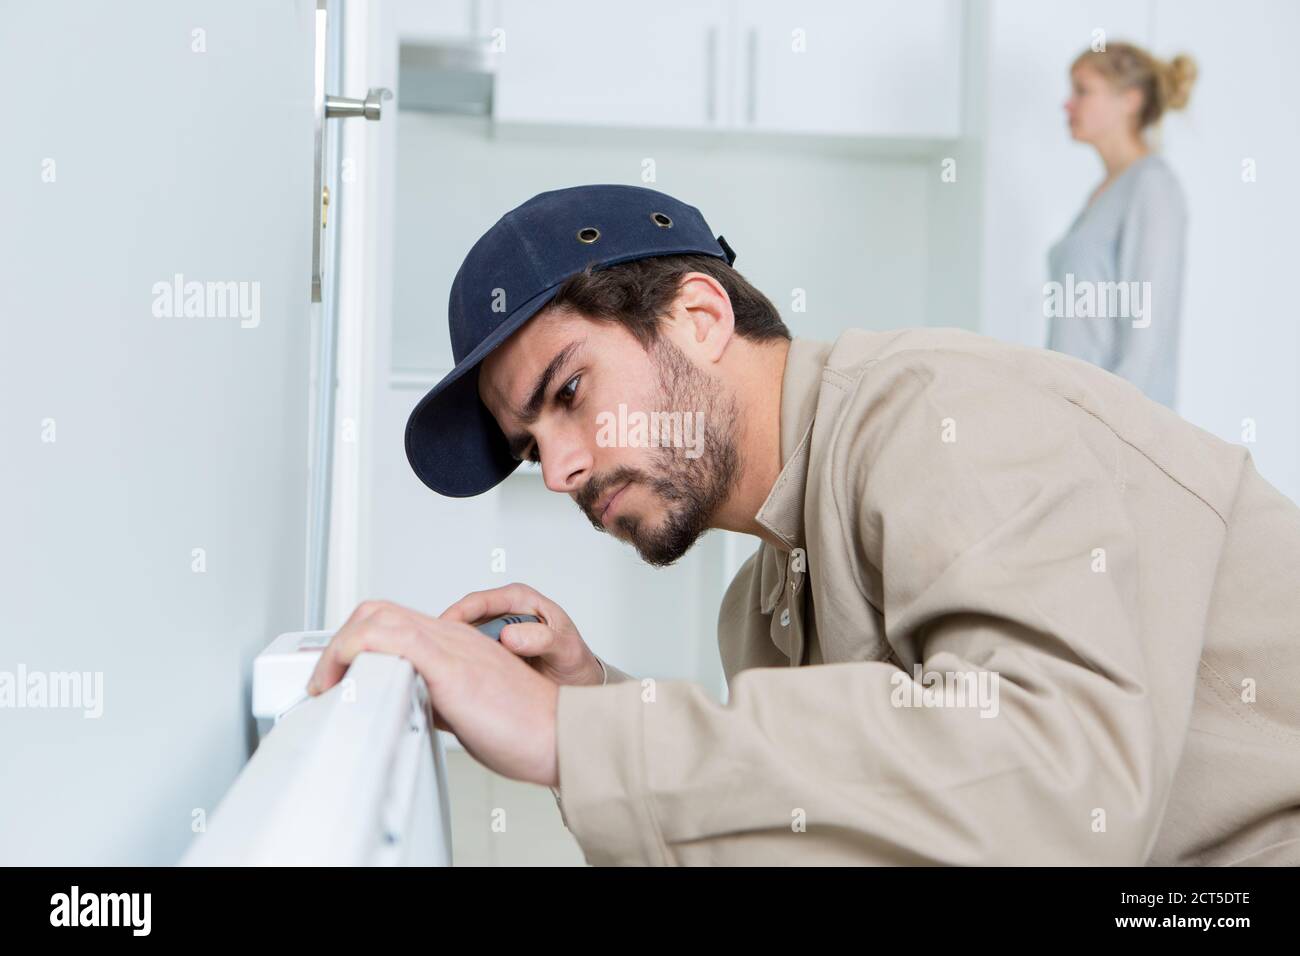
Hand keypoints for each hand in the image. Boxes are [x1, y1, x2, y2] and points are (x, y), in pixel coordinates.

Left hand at [305, 600, 559, 786]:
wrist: (561, 735)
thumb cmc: (526, 728)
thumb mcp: (469, 710)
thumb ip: (438, 699)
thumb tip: (407, 708)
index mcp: (457, 645)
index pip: (394, 623)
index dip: (358, 643)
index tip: (340, 678)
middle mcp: (452, 637)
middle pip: (379, 611)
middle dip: (340, 642)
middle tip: (327, 681)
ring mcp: (450, 645)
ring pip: (378, 616)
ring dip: (339, 648)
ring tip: (328, 686)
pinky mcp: (449, 665)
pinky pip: (390, 637)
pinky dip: (354, 651)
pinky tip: (345, 683)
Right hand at [440, 582, 604, 687]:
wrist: (578, 683)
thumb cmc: (574, 659)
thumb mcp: (565, 648)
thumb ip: (543, 639)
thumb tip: (511, 635)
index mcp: (521, 600)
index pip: (481, 601)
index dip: (458, 614)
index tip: (444, 630)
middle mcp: (505, 613)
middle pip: (464, 618)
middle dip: (446, 634)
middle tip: (432, 652)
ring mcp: (496, 632)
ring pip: (462, 636)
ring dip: (449, 649)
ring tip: (437, 665)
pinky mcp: (490, 650)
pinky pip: (468, 652)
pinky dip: (458, 661)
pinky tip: (451, 675)